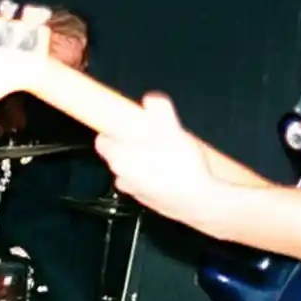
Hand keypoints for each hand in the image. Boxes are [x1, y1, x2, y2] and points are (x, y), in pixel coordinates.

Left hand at [94, 93, 218, 226]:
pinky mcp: (147, 201)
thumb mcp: (172, 128)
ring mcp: (133, 191)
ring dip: (140, 161)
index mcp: (118, 156)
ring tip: (163, 154)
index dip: (113, 130)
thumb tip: (151, 99)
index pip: (102, 139)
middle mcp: (121, 175)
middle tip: (149, 136)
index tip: (127, 124)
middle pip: (116, 154)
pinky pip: (143, 184)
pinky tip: (168, 173)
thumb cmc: (181, 165)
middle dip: (128, 145)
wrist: (198, 201)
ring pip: (129, 170)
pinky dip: (151, 178)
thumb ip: (158, 108)